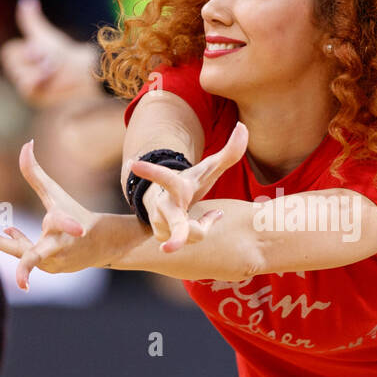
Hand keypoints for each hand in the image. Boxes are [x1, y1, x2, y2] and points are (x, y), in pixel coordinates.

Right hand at [0, 0, 100, 106]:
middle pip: (14, 66)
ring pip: (22, 78)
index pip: (9, 52)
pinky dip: (40, 82)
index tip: (39, 49)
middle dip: (35, 61)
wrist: (84, 72)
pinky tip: (51, 80)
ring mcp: (27, 89)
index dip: (23, 50)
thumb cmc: (64, 54)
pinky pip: (29, 90)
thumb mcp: (46, 36)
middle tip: (51, 62)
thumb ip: (32, 20)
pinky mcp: (36, 99)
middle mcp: (20, 75)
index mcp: (21, 60)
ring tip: (54, 70)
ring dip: (40, 72)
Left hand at [0, 140, 113, 289]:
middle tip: (21, 284)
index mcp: (64, 225)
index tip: (78, 230)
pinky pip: (30, 259)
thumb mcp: (54, 194)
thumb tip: (27, 143)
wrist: (100, 244)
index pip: (63, 222)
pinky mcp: (53, 270)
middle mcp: (60, 246)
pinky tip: (10, 233)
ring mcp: (56, 262)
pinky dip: (18, 245)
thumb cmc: (74, 214)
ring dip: (8, 243)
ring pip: (24, 255)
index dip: (68, 224)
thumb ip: (35, 172)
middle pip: (37, 258)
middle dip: (26, 270)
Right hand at [125, 120, 248, 252]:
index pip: (164, 177)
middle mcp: (164, 205)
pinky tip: (200, 220)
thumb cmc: (190, 182)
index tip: (133, 164)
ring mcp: (160, 222)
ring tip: (210, 212)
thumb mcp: (209, 168)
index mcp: (175, 185)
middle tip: (169, 249)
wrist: (166, 200)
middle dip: (176, 237)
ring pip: (192, 234)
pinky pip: (190, 240)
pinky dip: (201, 230)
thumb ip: (230, 151)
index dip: (150, 171)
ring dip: (205, 224)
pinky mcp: (161, 235)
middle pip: (173, 223)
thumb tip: (244, 127)